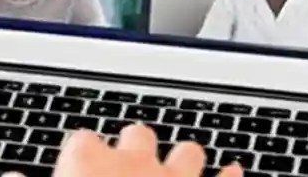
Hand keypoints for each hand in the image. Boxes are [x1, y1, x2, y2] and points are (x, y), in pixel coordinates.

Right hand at [46, 125, 242, 176]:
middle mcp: (134, 162)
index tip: (74, 173)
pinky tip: (233, 172)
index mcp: (87, 164)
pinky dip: (230, 176)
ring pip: (186, 151)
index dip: (78, 159)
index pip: (81, 143)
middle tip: (124, 170)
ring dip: (182, 160)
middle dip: (132, 148)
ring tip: (175, 171)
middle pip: (136, 135)